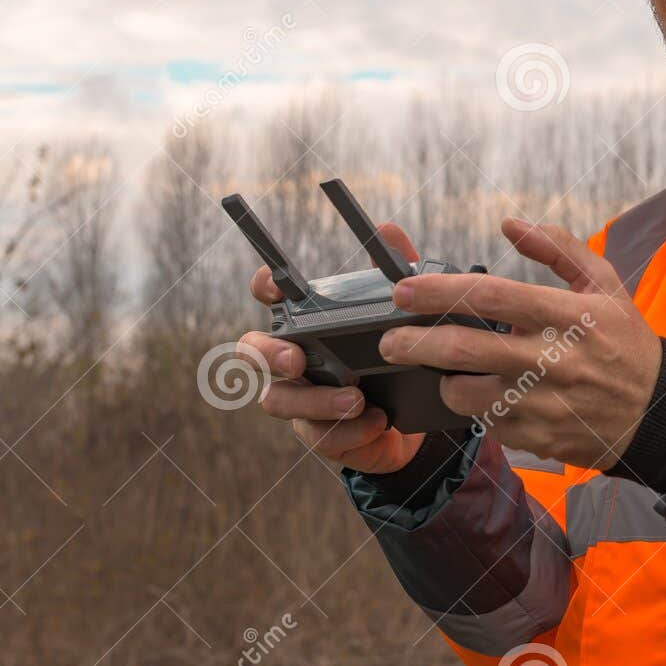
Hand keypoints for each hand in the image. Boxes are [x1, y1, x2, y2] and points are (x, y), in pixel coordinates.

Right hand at [239, 221, 425, 473]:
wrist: (414, 419)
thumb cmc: (394, 355)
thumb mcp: (402, 314)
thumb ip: (396, 274)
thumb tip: (389, 230)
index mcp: (305, 324)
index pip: (269, 298)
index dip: (264, 287)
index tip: (273, 286)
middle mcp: (292, 360)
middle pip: (251, 352)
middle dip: (267, 354)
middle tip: (296, 359)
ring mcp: (300, 400)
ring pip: (278, 401)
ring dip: (315, 400)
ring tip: (356, 398)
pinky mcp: (320, 434)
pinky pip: (320, 436)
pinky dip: (349, 431)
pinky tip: (378, 422)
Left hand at [377, 218, 661, 469]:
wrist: (656, 414)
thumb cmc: (624, 342)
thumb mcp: (604, 285)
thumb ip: (558, 247)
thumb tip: (511, 223)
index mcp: (568, 316)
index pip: (491, 296)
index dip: (439, 291)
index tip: (404, 291)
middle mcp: (553, 361)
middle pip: (464, 349)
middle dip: (414, 343)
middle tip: (389, 340)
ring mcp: (544, 405)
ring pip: (466, 395)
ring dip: (445, 381)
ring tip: (449, 370)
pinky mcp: (538, 438)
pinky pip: (487, 424)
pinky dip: (479, 409)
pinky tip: (492, 396)